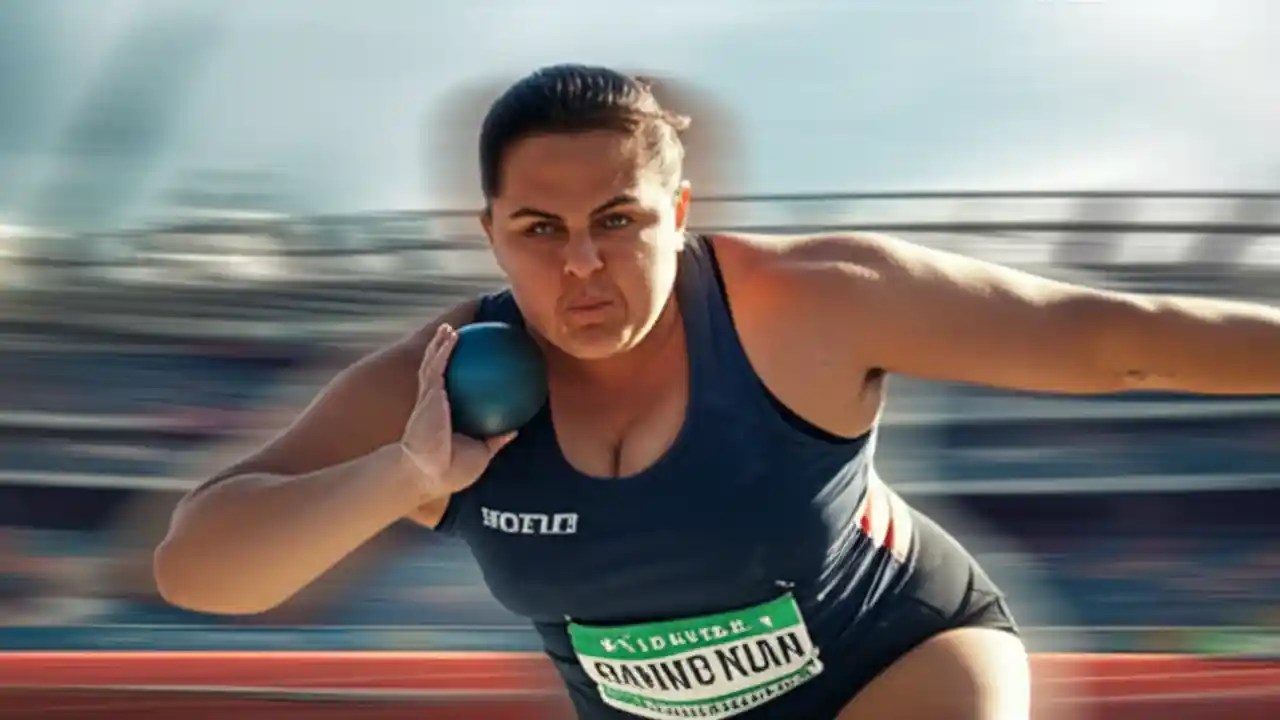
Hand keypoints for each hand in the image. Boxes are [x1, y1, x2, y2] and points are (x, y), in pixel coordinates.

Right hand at [399, 324, 514, 499]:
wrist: (431, 473)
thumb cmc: (452, 471)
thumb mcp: (482, 454)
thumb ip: (495, 440)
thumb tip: (515, 430)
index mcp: (443, 418)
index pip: (448, 392)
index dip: (455, 378)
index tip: (467, 365)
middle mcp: (433, 405)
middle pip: (436, 373)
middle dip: (442, 354)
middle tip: (455, 338)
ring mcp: (429, 397)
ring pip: (432, 364)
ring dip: (439, 344)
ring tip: (449, 328)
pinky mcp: (429, 393)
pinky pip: (437, 366)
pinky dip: (443, 349)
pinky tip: (452, 336)